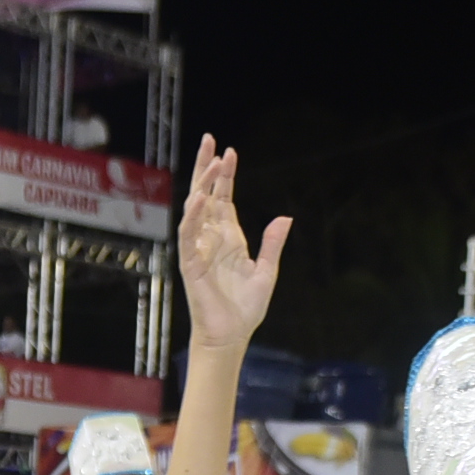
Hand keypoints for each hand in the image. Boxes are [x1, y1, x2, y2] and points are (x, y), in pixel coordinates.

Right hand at [176, 135, 290, 351]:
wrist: (232, 335)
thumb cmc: (246, 309)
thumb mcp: (267, 272)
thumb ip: (272, 244)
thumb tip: (285, 217)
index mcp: (229, 238)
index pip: (223, 198)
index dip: (225, 175)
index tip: (231, 151)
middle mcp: (212, 238)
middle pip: (205, 194)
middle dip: (206, 167)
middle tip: (209, 139)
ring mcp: (199, 248)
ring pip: (195, 208)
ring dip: (202, 184)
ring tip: (211, 162)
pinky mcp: (191, 263)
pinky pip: (188, 235)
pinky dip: (192, 216)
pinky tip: (199, 199)